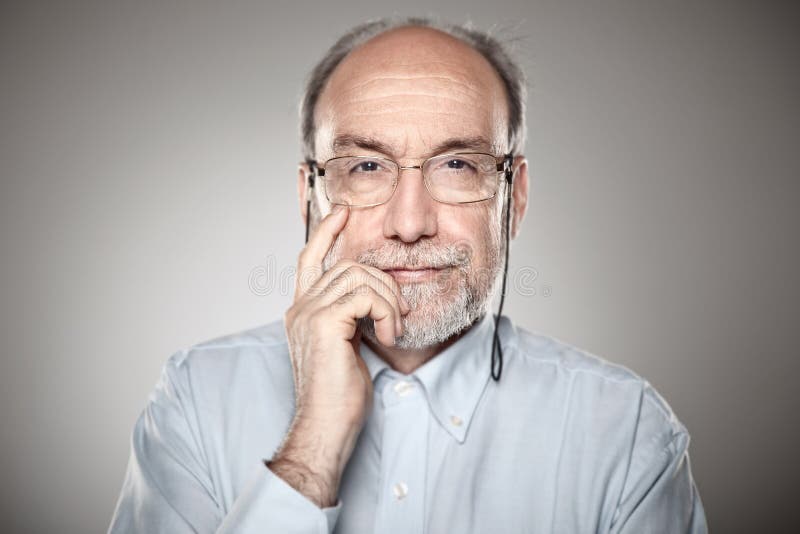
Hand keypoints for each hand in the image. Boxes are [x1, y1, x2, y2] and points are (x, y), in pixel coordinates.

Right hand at [267, 205, 408, 507]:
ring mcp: (307, 313)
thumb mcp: (347, 348)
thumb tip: (375, 299)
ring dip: (389, 299)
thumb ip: (351, 318)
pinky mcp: (323, 322)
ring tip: (394, 329)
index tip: (344, 214)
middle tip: (398, 313)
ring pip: (359, 275)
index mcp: (302, 312)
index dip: (326, 232)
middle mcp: (299, 308)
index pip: (309, 259)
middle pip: (347, 265)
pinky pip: (366, 295)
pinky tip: (390, 336)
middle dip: (383, 282)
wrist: (326, 428)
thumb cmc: (339, 398)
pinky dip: (387, 312)